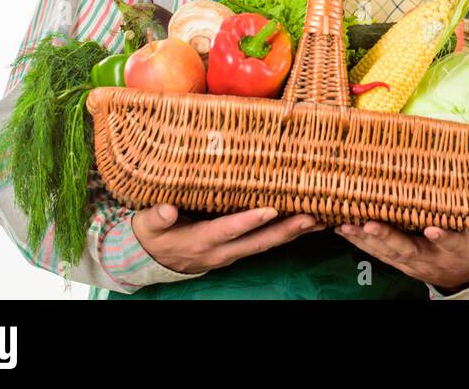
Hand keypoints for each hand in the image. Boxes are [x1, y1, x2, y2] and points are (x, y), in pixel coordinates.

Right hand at [131, 204, 323, 274]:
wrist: (153, 259)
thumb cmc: (152, 235)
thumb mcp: (148, 225)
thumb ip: (157, 217)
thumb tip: (167, 209)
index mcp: (200, 241)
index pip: (228, 230)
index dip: (249, 221)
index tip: (271, 209)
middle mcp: (221, 251)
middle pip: (258, 242)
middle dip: (286, 230)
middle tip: (311, 217)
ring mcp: (231, 253)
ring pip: (266, 244)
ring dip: (293, 233)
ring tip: (320, 219)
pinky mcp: (237, 250)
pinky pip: (265, 243)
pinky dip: (286, 234)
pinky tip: (306, 223)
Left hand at [334, 202, 468, 291]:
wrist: (464, 277)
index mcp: (460, 247)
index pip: (452, 242)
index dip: (443, 237)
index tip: (433, 229)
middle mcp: (432, 257)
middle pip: (407, 249)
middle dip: (388, 237)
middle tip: (370, 224)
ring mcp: (412, 260)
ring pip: (385, 251)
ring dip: (364, 239)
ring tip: (346, 224)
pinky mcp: (397, 260)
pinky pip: (375, 252)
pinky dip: (358, 240)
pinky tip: (341, 227)